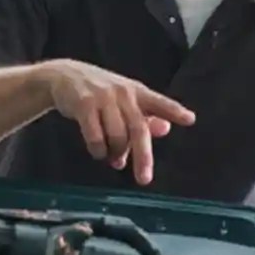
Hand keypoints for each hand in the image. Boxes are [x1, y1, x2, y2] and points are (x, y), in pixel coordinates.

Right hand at [42, 59, 195, 184]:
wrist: (64, 75)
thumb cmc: (102, 94)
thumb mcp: (125, 101)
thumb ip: (146, 117)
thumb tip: (165, 129)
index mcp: (137, 92)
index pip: (159, 102)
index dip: (174, 111)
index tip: (190, 119)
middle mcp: (123, 93)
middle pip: (138, 128)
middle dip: (143, 156)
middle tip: (144, 180)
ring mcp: (103, 98)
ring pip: (116, 137)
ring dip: (115, 154)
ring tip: (113, 158)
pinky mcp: (84, 105)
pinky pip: (95, 137)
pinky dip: (97, 150)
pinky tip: (98, 151)